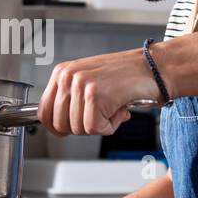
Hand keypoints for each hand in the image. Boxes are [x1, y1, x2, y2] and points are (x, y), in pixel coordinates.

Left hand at [37, 48, 160, 135]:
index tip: (69, 129)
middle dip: (81, 128)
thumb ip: (71, 100)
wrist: (153, 68)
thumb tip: (57, 125)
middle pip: (59, 125)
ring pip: (78, 129)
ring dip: (99, 126)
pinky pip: (95, 128)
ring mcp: (80, 84)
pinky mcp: (95, 95)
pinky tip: (118, 110)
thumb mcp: (89, 82)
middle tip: (99, 117)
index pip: (43, 111)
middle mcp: (68, 77)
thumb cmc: (125, 76)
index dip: (57, 127)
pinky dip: (110, 126)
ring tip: (112, 109)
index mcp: (62, 73)